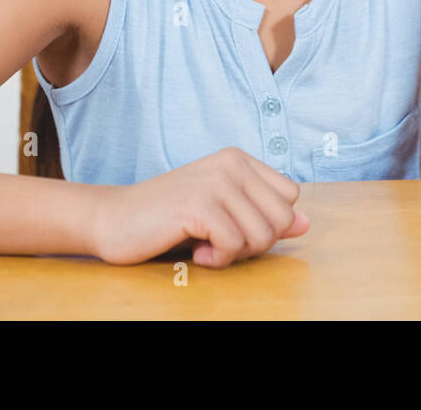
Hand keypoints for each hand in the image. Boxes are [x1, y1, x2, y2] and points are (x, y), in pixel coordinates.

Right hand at [85, 147, 309, 266]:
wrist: (113, 219)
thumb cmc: (169, 219)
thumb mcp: (222, 213)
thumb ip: (262, 215)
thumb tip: (306, 225)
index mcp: (239, 159)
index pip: (290, 197)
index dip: (269, 224)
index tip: (235, 228)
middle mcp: (231, 164)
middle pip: (282, 218)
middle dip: (257, 243)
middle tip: (222, 243)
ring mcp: (215, 182)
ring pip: (262, 235)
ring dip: (235, 254)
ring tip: (206, 246)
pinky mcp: (198, 205)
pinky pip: (234, 246)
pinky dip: (217, 260)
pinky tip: (196, 252)